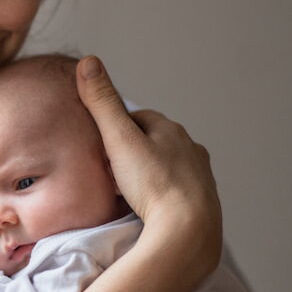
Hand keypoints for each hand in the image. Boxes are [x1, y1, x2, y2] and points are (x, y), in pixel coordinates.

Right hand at [75, 56, 222, 277]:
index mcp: (170, 130)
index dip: (117, 127)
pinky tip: (150, 207)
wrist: (188, 231)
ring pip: (168, 166)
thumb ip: (102, 103)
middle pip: (155, 142)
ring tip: (129, 190)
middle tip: (110, 168)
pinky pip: (178, 191)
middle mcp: (190, 148)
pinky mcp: (203, 203)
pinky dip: (163, 193)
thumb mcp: (119, 139)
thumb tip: (88, 60)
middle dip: (134, 150)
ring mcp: (200, 176)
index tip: (101, 143)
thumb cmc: (152, 184)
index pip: (139, 118)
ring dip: (150, 172)